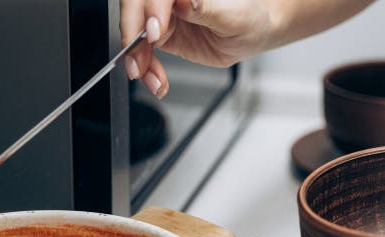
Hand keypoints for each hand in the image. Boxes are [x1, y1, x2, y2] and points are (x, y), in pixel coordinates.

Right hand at [120, 0, 275, 97]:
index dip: (151, 12)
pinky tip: (157, 82)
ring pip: (136, 32)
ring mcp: (163, 15)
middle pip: (136, 10)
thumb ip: (206, 8)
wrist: (251, 35)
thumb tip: (185, 1)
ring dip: (137, 59)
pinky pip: (145, 51)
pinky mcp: (162, 35)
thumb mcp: (233, 15)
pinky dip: (147, 69)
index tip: (155, 34)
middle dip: (132, 37)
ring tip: (149, 79)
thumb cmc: (248, 17)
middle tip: (139, 62)